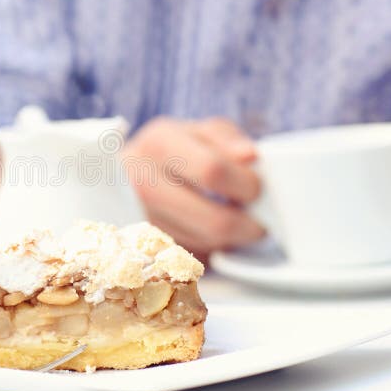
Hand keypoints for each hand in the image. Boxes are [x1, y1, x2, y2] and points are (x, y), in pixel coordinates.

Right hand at [123, 117, 264, 257]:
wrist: (131, 172)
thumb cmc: (176, 150)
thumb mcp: (201, 133)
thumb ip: (229, 140)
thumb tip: (250, 157)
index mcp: (159, 144)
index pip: (213, 171)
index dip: (246, 184)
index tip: (257, 190)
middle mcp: (143, 182)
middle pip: (213, 220)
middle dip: (248, 225)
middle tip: (259, 221)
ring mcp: (140, 218)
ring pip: (206, 244)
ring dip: (231, 239)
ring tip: (234, 222)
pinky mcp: (144, 245)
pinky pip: (192, 257)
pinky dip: (209, 248)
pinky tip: (210, 232)